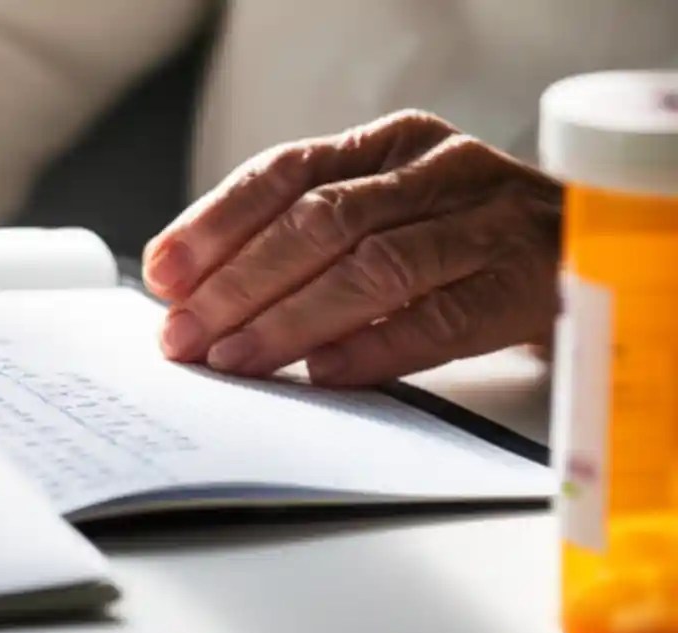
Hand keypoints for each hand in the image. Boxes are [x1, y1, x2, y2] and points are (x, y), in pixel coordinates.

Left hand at [142, 110, 560, 385]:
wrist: (583, 252)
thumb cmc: (458, 238)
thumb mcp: (385, 209)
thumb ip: (306, 235)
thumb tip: (199, 291)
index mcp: (389, 144)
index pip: (286, 172)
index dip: (217, 223)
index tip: (164, 272)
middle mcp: (436, 170)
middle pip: (319, 223)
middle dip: (238, 283)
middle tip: (184, 333)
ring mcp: (483, 224)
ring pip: (372, 268)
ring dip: (290, 319)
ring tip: (234, 359)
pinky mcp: (520, 285)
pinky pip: (438, 320)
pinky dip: (375, 348)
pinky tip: (324, 373)